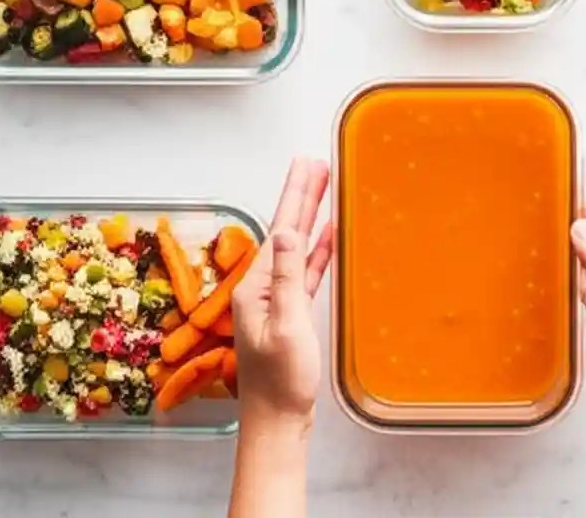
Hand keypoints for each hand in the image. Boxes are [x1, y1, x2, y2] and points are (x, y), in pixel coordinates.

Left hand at [232, 157, 333, 428]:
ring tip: (325, 188)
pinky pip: (306, 271)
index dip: (296, 195)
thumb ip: (286, 278)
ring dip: (311, 218)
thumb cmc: (281, 382)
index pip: (280, 229)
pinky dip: (318, 251)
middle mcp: (262, 288)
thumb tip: (285, 231)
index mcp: (256, 287)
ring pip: (297, 247)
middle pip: (286, 231)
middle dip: (302, 196)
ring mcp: (276, 300)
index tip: (306, 164)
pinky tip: (329, 237)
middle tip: (316, 163)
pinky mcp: (292, 314)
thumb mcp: (285, 326)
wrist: (277, 422)